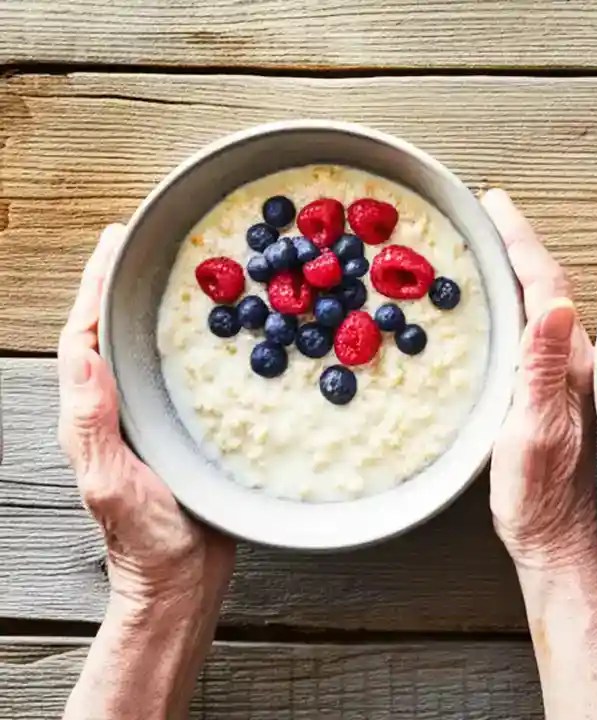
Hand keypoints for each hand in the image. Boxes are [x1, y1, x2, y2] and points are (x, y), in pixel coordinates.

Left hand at [57, 224, 234, 615]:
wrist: (183, 580)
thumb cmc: (145, 540)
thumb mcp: (109, 478)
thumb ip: (91, 418)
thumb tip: (80, 349)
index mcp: (92, 413)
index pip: (84, 335)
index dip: (96, 286)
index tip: (115, 242)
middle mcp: (118, 409)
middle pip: (113, 330)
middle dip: (122, 281)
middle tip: (142, 237)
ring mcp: (150, 419)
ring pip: (147, 347)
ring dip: (155, 304)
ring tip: (178, 267)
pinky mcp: (186, 430)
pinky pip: (186, 372)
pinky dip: (195, 340)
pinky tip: (222, 328)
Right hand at [483, 190, 596, 569]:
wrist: (552, 538)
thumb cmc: (539, 494)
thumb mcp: (533, 430)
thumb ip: (541, 369)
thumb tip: (551, 305)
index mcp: (568, 364)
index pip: (545, 285)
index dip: (519, 241)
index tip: (494, 205)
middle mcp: (570, 363)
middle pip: (544, 286)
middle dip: (516, 243)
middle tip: (485, 211)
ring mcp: (560, 378)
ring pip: (537, 306)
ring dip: (515, 269)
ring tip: (487, 242)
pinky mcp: (546, 393)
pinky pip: (529, 331)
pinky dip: (510, 303)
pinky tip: (494, 305)